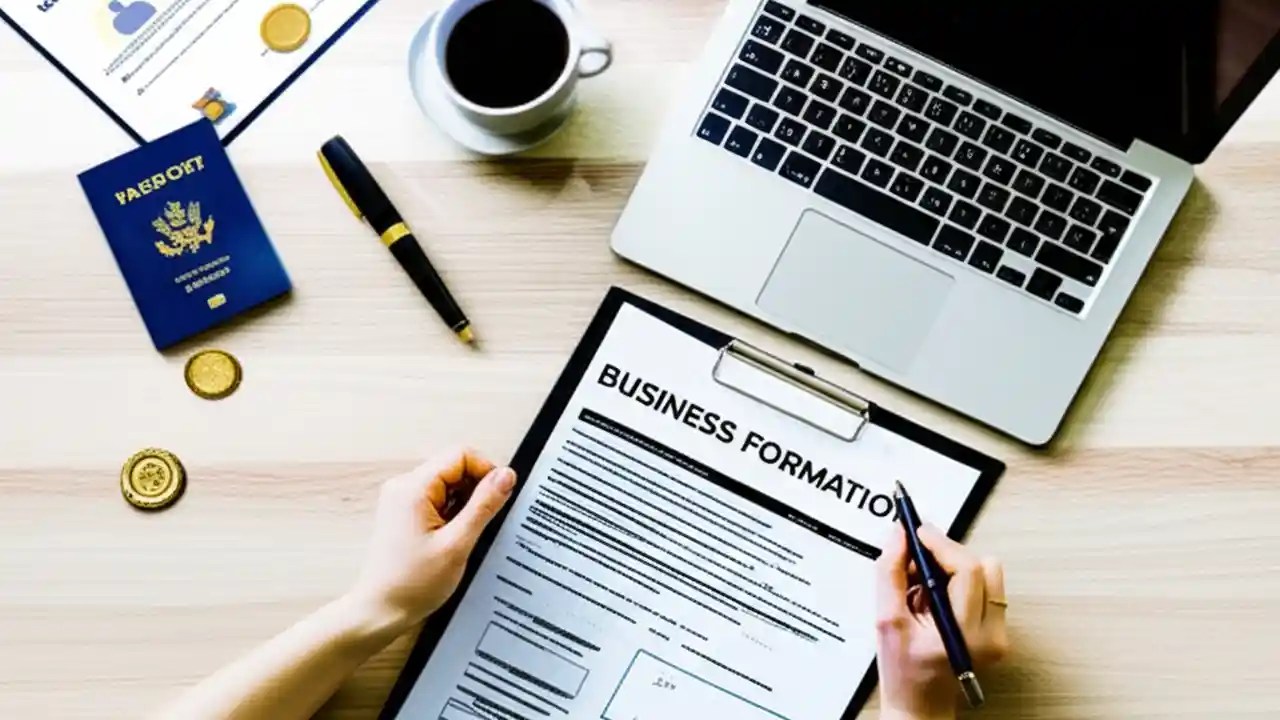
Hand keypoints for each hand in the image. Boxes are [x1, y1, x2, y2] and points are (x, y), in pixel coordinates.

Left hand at [346, 449, 515, 634]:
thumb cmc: (411, 584)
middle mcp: (404, 487)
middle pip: (455, 467)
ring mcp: (403, 500)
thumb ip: (484, 506)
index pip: (460, 454)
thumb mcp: (457, 544)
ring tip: (462, 537)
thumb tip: (506, 476)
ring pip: (449, 484)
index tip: (500, 496)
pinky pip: (438, 499)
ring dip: (465, 505)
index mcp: (413, 488)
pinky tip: (453, 539)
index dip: (486, 471)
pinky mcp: (406, 513)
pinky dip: (453, 514)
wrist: (380, 611)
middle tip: (481, 523)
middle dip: (476, 491)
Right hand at [875, 525, 1008, 719]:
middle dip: (944, 555)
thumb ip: (890, 574)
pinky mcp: (998, 629)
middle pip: (980, 566)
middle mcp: (990, 633)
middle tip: (915, 563)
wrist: (919, 704)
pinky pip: (987, 586)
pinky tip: (937, 599)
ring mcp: (998, 632)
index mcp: (965, 634)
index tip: (918, 531)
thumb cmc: (904, 674)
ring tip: (926, 587)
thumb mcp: (886, 621)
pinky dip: (961, 582)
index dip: (941, 543)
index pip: (967, 570)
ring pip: (988, 572)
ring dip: (955, 568)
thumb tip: (898, 537)